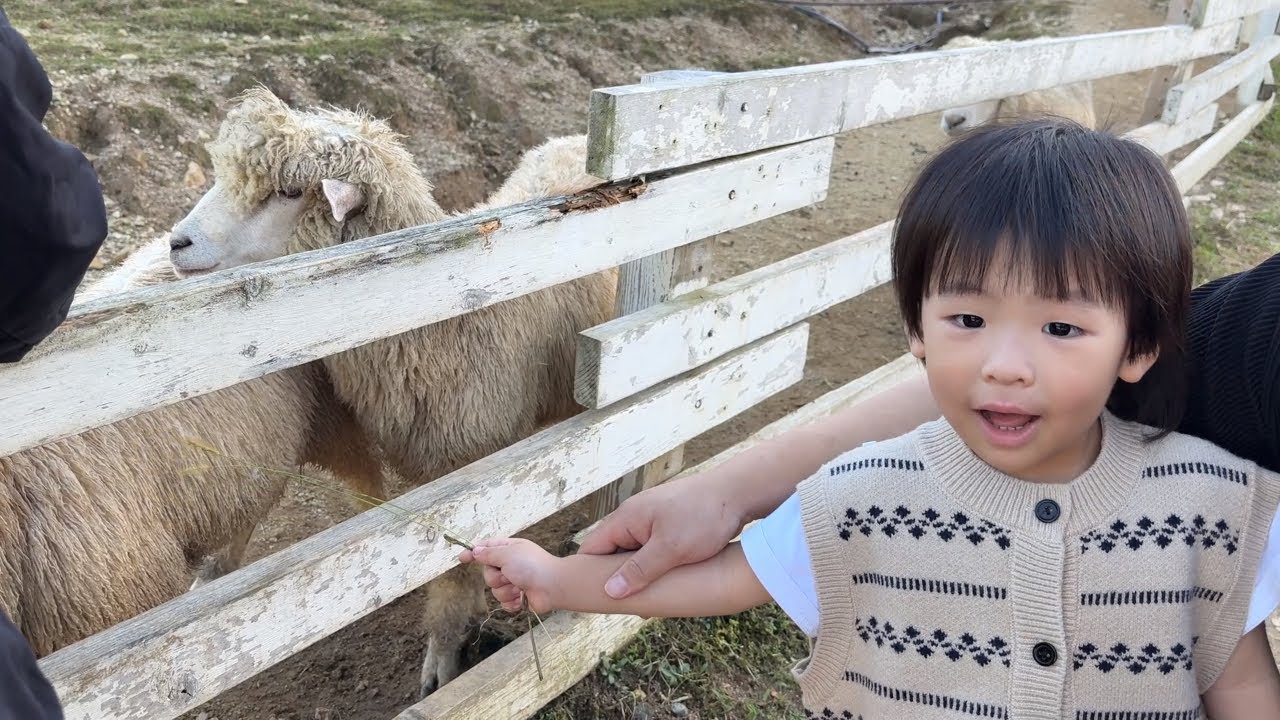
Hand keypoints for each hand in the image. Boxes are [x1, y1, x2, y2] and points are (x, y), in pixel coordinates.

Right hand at [460, 538, 559, 613]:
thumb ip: (489, 553)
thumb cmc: (531, 566)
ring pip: (495, 590)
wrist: (553, 586)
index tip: (462, 558)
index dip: (473, 553)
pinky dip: (512, 602)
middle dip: (495, 577)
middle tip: (508, 575)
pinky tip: (521, 599)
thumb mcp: (507, 553)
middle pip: (488, 573)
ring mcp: (514, 582)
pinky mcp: (518, 598)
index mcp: (508, 549)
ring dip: (506, 590)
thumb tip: (475, 550)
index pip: (486, 548)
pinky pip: (503, 603)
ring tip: (519, 587)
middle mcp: (510, 565)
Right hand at [576, 472, 743, 599]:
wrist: (737, 493)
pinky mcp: (670, 526)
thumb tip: (610, 591)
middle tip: (624, 607)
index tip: (593, 599)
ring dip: (639, 575)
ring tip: (645, 603)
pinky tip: (664, 587)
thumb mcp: (670, 549)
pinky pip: (653, 551)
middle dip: (617, 579)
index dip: (588, 574)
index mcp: (626, 518)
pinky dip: (654, 568)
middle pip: (612, 553)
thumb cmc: (703, 516)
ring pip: (635, 554)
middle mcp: (635, 518)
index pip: (592, 548)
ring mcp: (653, 521)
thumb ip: (639, 570)